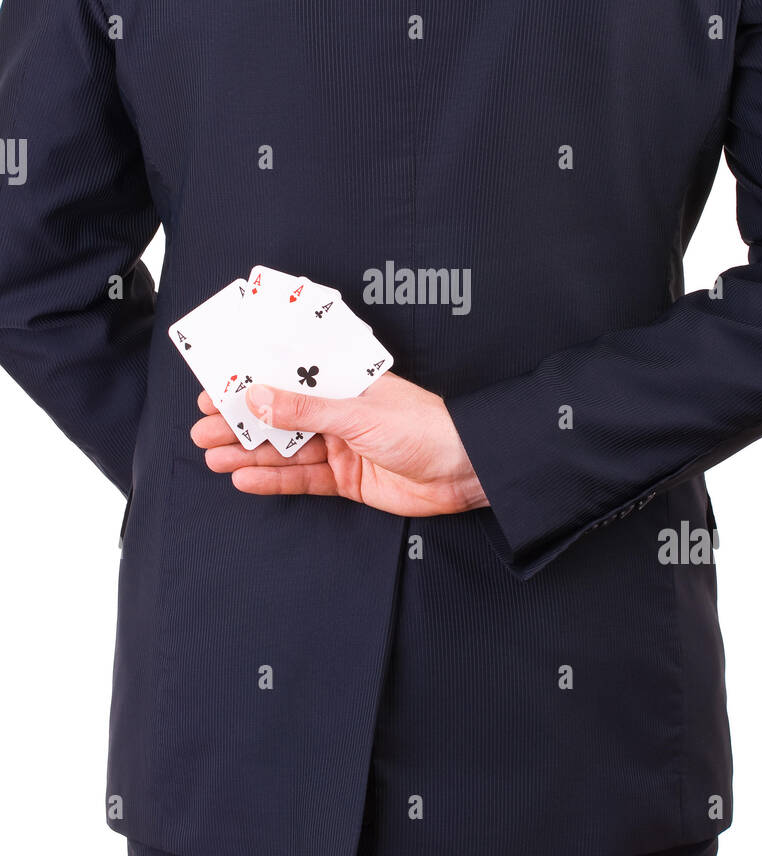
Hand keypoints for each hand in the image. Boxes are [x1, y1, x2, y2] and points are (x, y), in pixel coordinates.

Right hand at [189, 371, 488, 516]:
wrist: (466, 471)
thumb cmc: (425, 427)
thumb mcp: (358, 413)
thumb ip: (305, 409)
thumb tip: (257, 398)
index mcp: (344, 381)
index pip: (288, 375)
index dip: (251, 380)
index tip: (215, 386)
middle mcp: (339, 411)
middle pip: (278, 415)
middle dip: (240, 422)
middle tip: (202, 429)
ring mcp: (342, 445)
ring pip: (285, 449)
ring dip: (249, 452)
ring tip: (212, 455)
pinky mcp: (347, 478)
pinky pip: (302, 478)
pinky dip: (273, 479)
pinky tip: (244, 479)